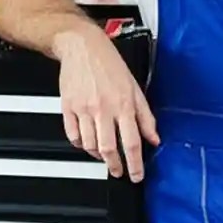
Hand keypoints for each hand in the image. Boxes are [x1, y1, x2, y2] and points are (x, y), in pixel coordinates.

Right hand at [54, 27, 159, 182]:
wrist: (82, 46)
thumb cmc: (110, 63)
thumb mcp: (135, 88)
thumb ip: (146, 116)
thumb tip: (154, 138)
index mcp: (123, 104)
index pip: (132, 142)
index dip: (135, 164)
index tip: (136, 175)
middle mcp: (103, 109)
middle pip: (108, 149)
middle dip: (115, 166)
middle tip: (118, 172)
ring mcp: (83, 109)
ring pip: (89, 145)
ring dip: (98, 156)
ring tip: (104, 156)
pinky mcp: (67, 107)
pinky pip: (72, 135)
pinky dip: (80, 144)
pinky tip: (87, 142)